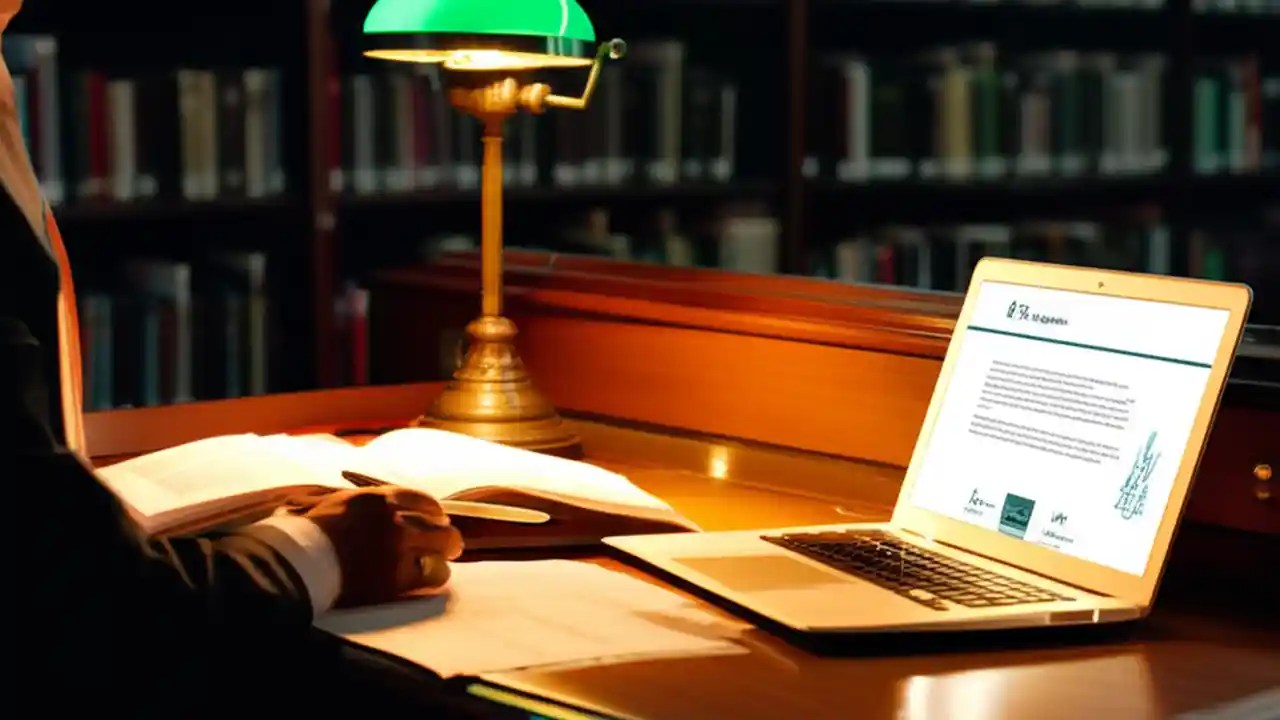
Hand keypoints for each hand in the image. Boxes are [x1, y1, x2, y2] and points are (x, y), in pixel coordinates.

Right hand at [287, 487, 463, 607]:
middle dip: (445, 535)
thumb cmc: (308, 532)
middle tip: (448, 546)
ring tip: (439, 566)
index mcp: (379, 498)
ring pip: (441, 548)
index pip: (423, 499)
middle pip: (439, 524)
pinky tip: (430, 580)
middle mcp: (394, 518)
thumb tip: (380, 504)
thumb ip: (365, 502)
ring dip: (442, 557)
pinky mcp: (396, 576)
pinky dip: (434, 577)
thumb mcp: (338, 502)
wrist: (296, 562)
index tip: (436, 521)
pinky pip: (432, 575)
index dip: (434, 512)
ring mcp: (398, 547)